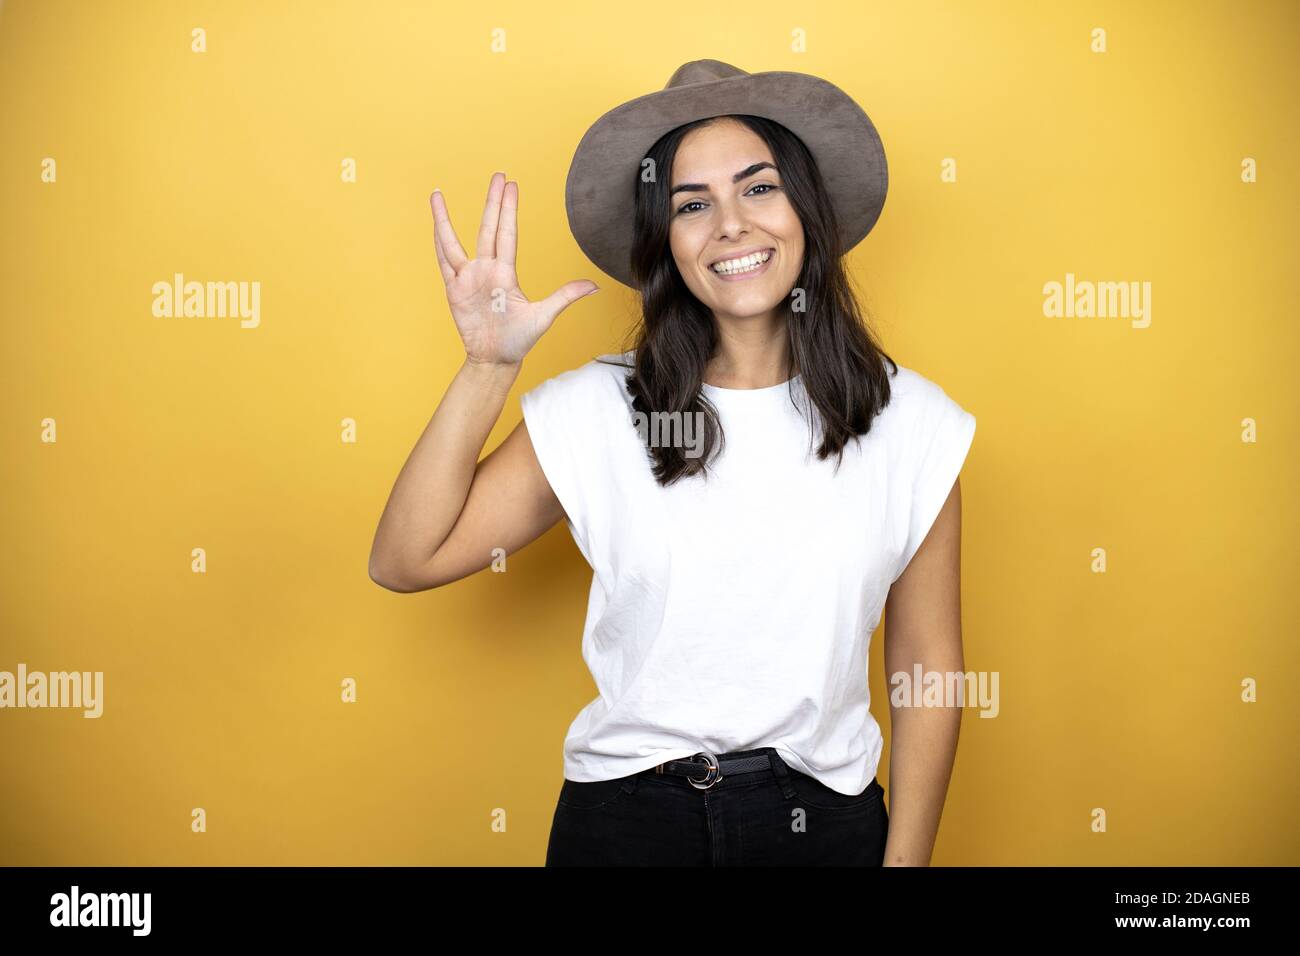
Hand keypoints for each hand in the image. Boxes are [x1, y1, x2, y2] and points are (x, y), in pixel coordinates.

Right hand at [429, 172, 598, 365]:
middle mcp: (487, 269)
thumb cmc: (519, 339)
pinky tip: (432, 224)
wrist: (495, 360)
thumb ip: (565, 296)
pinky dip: (437, 242)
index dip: (509, 209)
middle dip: (492, 202)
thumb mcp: (544, 316)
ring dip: (446, 218)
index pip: (508, 233)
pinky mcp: (453, 290)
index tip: (511, 185)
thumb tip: (594, 286)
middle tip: (497, 175)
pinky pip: (443, 262)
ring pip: (454, 241)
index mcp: (507, 272)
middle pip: (487, 228)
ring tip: (437, 195)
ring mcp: (468, 278)